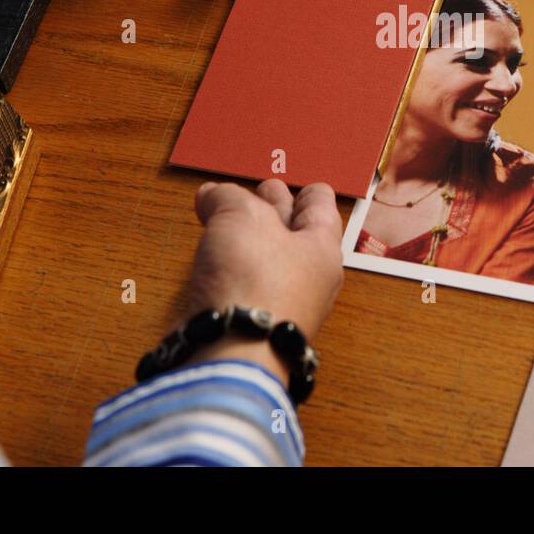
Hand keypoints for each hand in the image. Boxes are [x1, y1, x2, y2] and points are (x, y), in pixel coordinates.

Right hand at [183, 180, 343, 382]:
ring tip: (221, 224)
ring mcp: (281, 305)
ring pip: (266, 260)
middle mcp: (309, 278)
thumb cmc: (253, 282)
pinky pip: (246, 287)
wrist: (231, 354)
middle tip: (250, 195)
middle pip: (291, 230)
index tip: (282, 179)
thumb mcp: (241, 215)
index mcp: (323, 246)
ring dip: (244, 240)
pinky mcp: (252, 324)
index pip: (320, 202)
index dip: (298, 185)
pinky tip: (212, 264)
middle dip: (269, 209)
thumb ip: (227, 196)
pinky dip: (230, 271)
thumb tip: (211, 196)